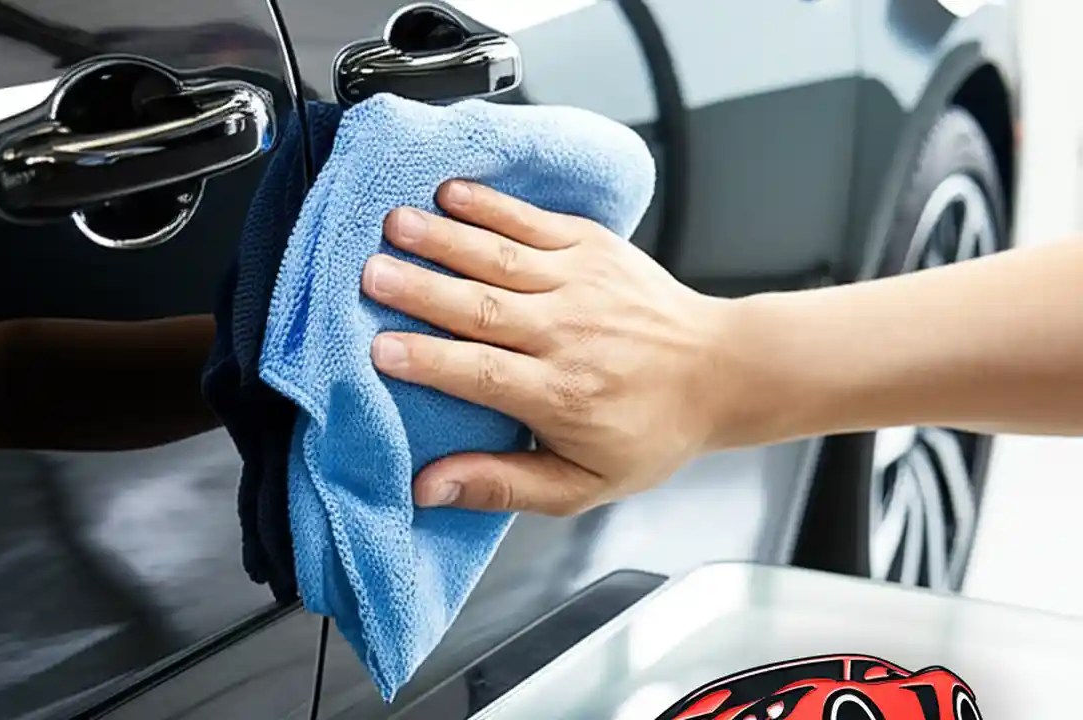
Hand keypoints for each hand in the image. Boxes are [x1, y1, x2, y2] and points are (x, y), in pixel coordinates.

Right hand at [363, 180, 732, 515]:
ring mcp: (581, 283)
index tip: (379, 349)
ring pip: (500, 257)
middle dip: (421, 289)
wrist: (719, 370)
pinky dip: (491, 205)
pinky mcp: (593, 246)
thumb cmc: (647, 429)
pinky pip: (534, 222)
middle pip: (482, 308)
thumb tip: (429, 487)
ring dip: (444, 238)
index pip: (483, 374)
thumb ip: (504, 485)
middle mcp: (568, 333)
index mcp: (561, 394)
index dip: (429, 361)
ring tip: (395, 224)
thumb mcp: (582, 484)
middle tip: (370, 274)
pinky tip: (450, 192)